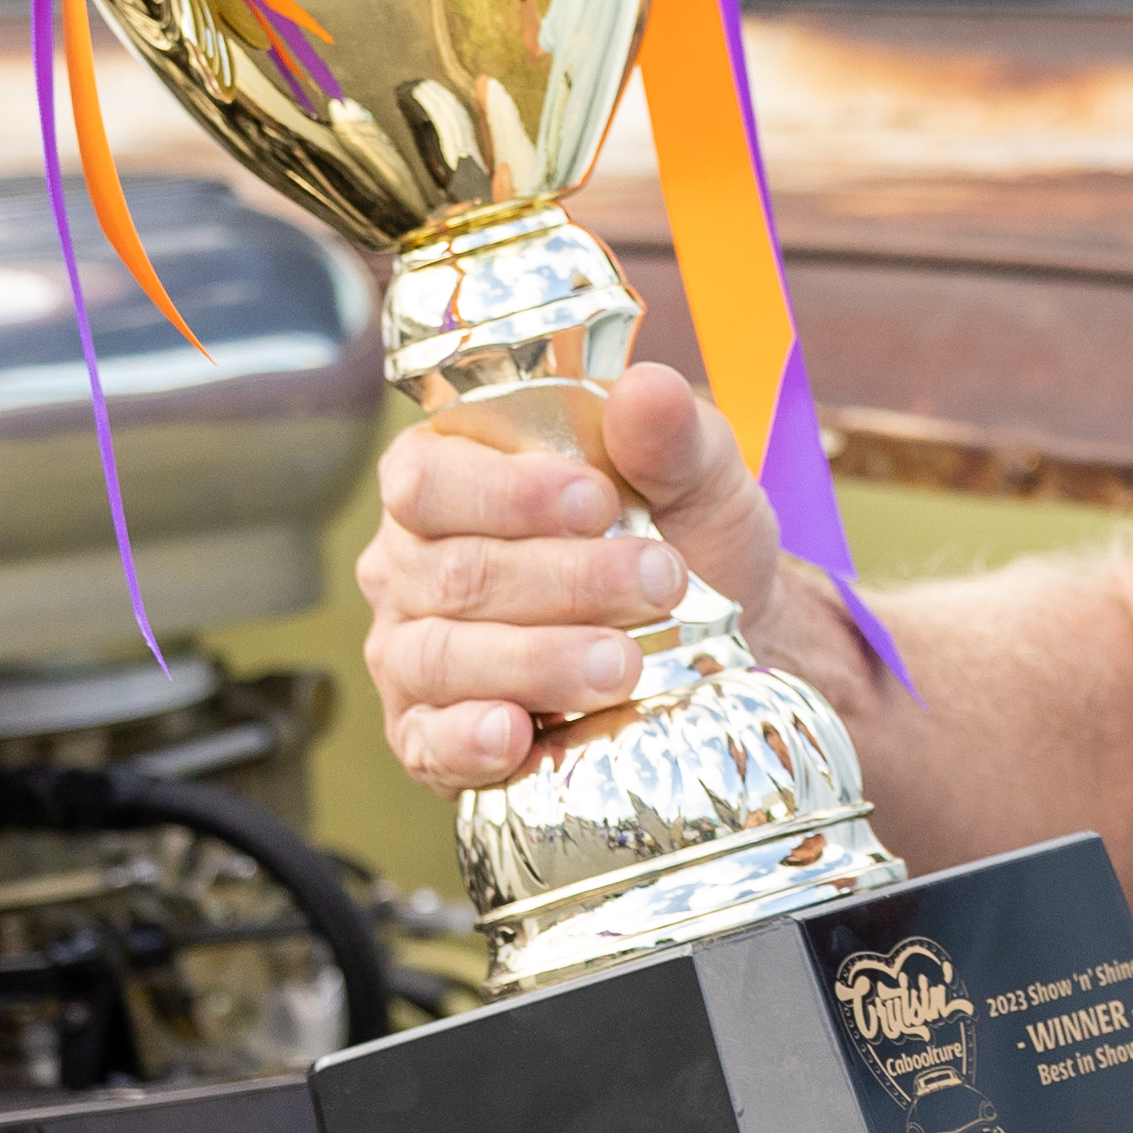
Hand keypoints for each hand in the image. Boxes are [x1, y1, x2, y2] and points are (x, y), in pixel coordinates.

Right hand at [357, 364, 784, 789]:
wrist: (723, 638)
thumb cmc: (683, 535)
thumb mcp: (697, 478)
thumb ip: (669, 436)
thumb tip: (647, 389)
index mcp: (448, 478)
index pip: (434, 479)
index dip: (509, 493)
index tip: (598, 502)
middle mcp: (409, 565)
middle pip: (456, 573)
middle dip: (565, 582)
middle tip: (657, 586)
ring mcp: (411, 652)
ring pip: (443, 657)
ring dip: (536, 662)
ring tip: (624, 665)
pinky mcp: (430, 734)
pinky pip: (427, 741)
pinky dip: (466, 742)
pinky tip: (514, 736)